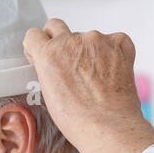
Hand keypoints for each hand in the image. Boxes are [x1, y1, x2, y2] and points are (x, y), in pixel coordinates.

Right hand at [21, 18, 153, 152]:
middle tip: (65, 60)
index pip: (34, 34)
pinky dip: (111, 51)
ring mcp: (98, 40)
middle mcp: (72, 41)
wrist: (108, 126)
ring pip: (86, 37)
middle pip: (56, 26)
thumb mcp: (48, 93)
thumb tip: (51, 59)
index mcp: (49, 53)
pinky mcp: (119, 43)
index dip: (37, 45)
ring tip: (94, 76)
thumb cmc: (76, 118)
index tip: (41, 54)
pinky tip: (110, 71)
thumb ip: (47, 68)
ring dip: (87, 50)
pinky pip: (113, 40)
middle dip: (57, 39)